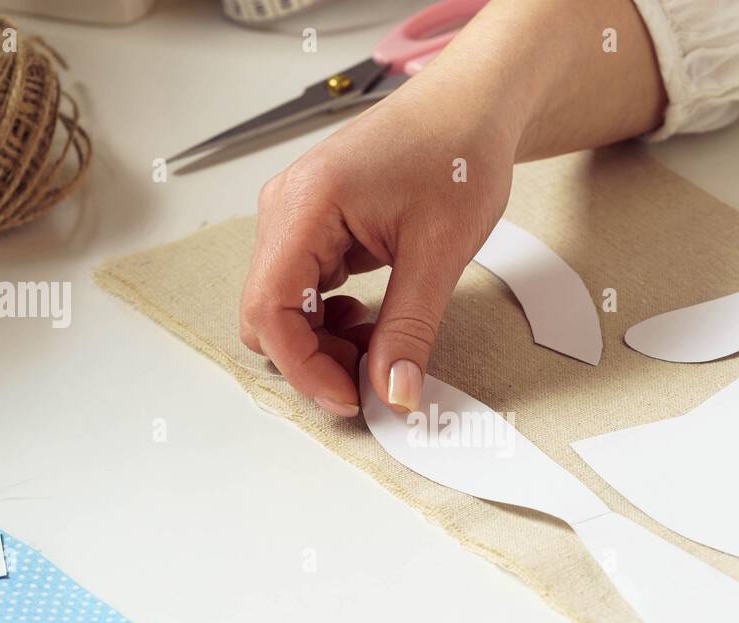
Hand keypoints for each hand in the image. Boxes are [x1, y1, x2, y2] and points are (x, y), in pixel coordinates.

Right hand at [239, 0, 666, 415]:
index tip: (351, 399)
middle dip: (314, 358)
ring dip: (325, 342)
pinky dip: (332, 321)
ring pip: (283, 309)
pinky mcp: (313, 229)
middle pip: (267, 316)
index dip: (304, 366)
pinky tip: (373, 321)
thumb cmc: (456, 152)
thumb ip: (410, 328)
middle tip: (374, 378)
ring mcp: (295, 219)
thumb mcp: (440, 251)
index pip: (270, 308)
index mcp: (306, 204)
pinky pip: (303, 293)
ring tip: (383, 344)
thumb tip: (393, 392)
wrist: (472, 107)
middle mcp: (286, 210)